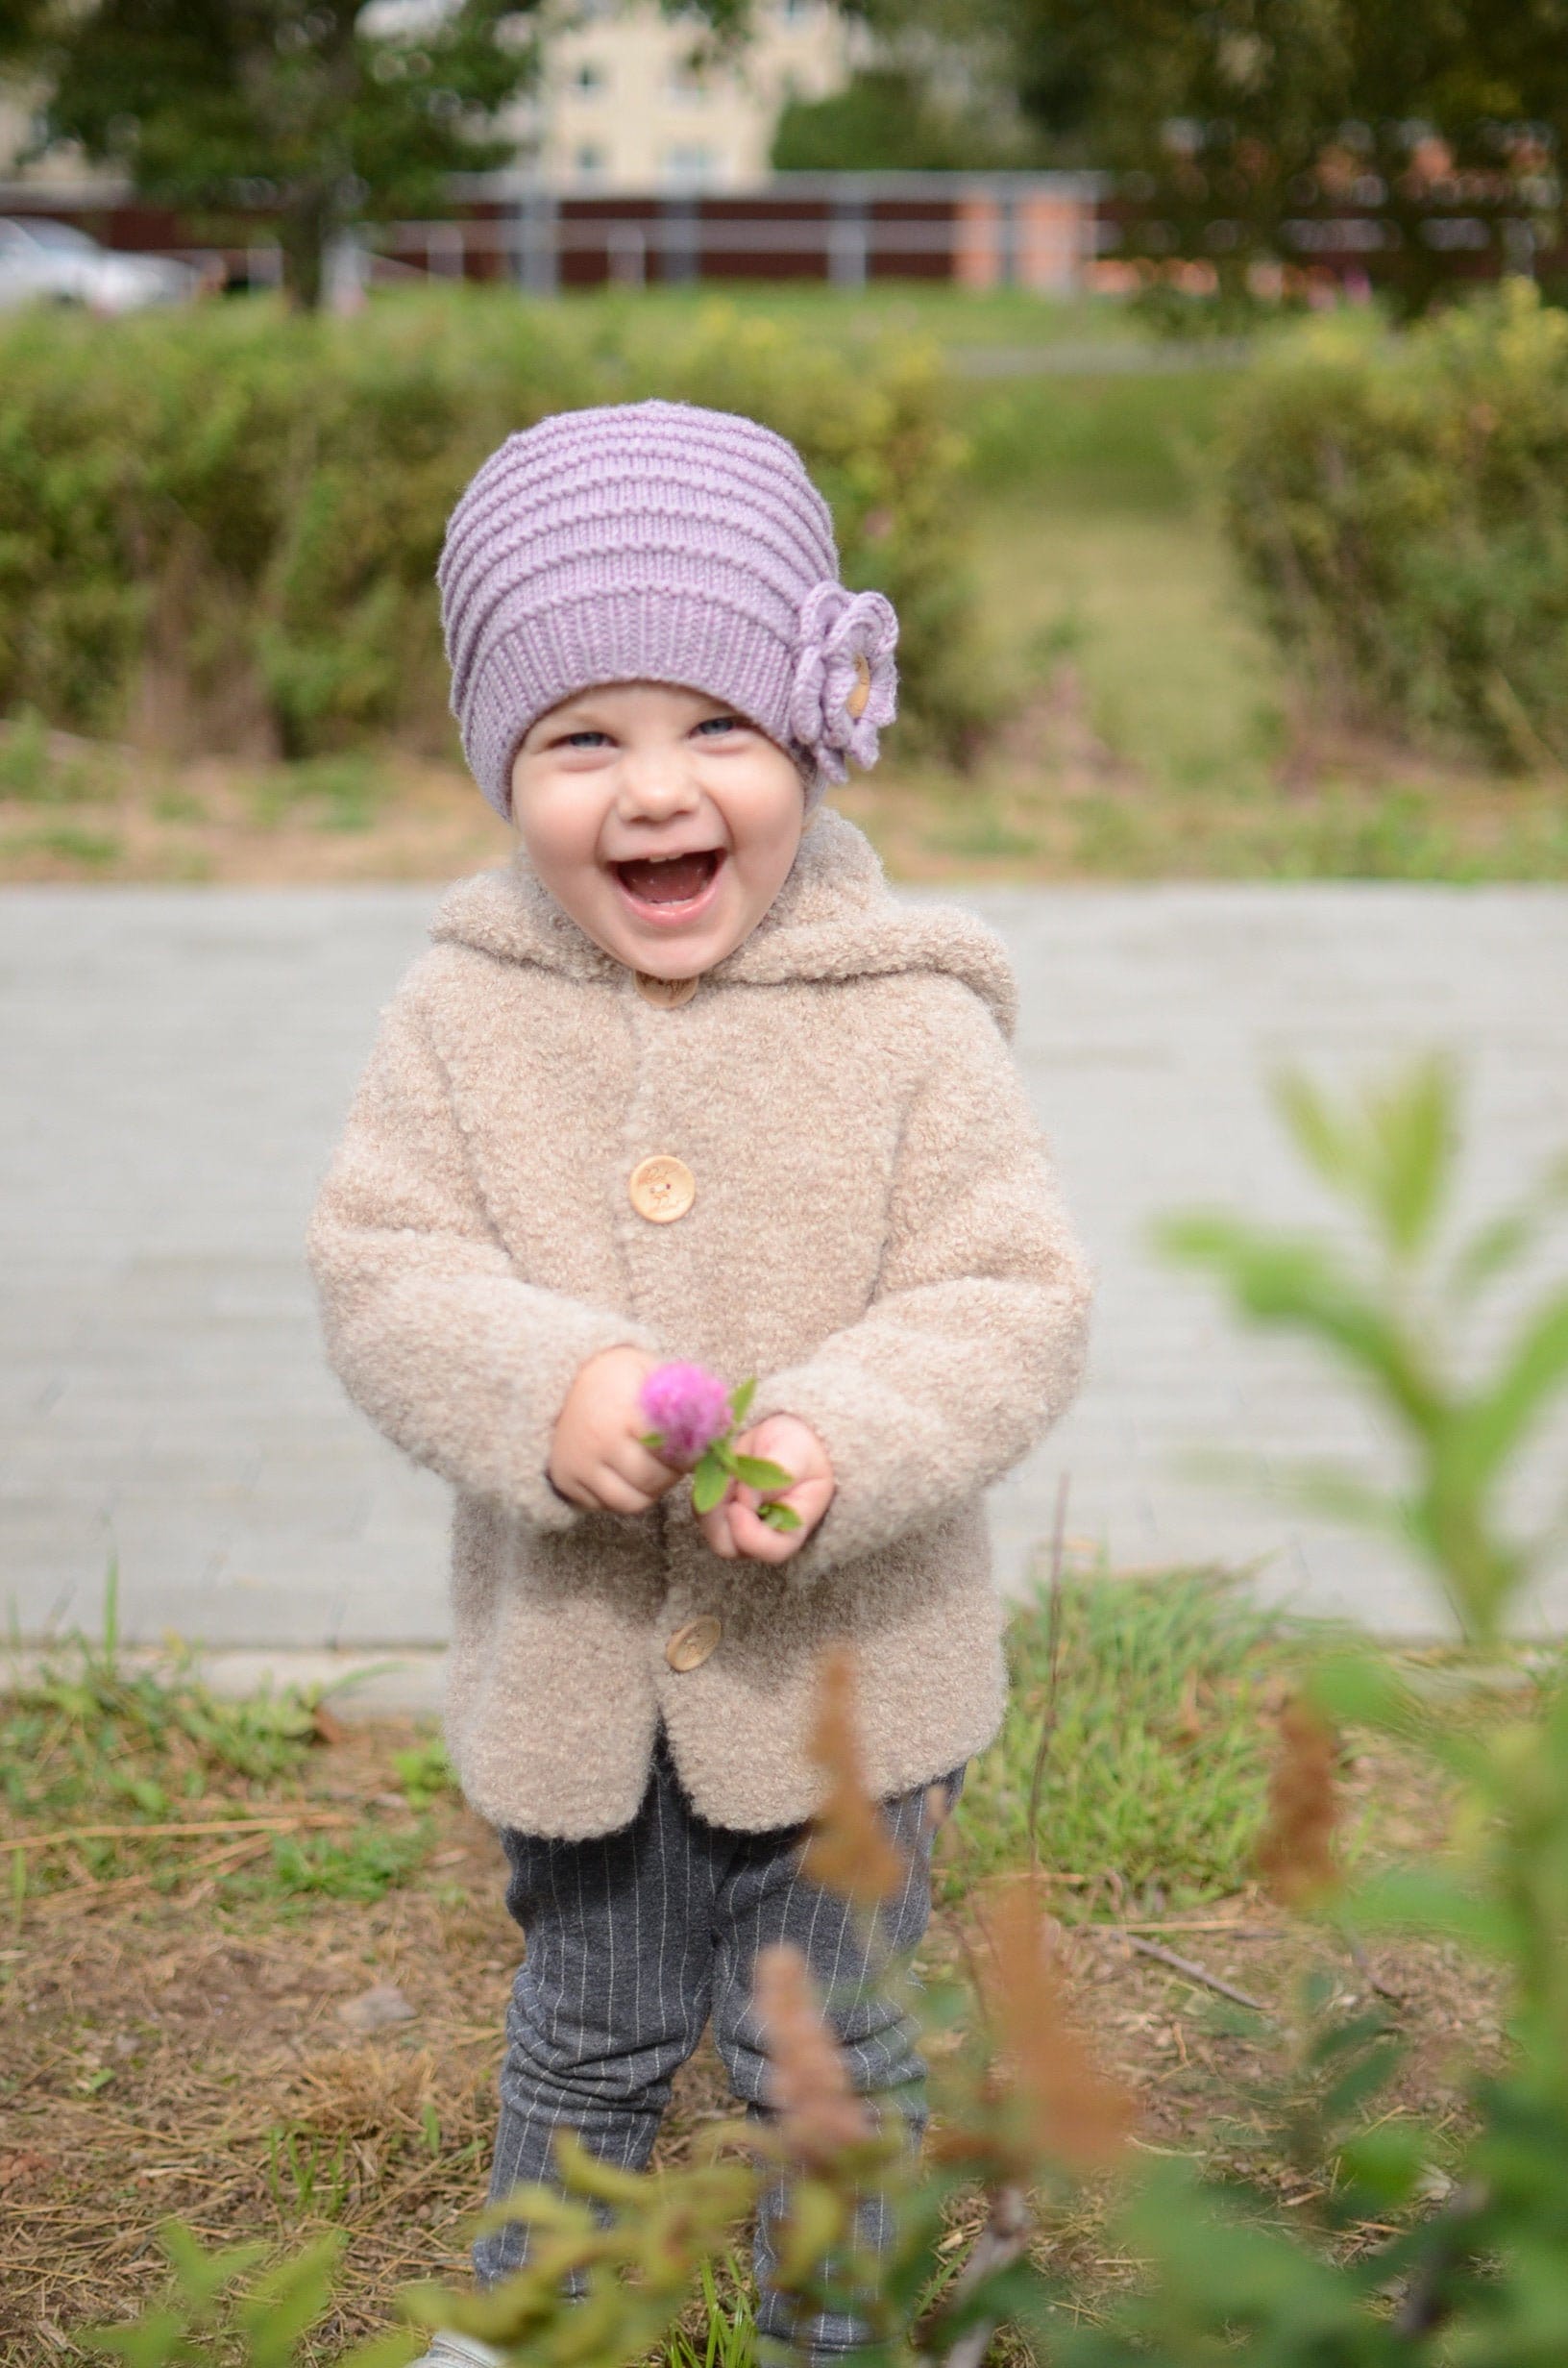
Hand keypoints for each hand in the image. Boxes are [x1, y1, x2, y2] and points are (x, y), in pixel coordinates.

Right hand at [548, 1345, 682, 1515]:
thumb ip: (686, 1396)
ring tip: (654, 1468)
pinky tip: (628, 1473)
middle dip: (673, 1473)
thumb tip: (724, 1424)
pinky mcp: (567, 1481)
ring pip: (631, 1502)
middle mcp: (599, 1442)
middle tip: (677, 1460)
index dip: (690, 1452)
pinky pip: (606, 1506)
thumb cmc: (617, 1377)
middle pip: (653, 1480)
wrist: (561, 1380)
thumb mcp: (651, 1372)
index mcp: (624, 1411)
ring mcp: (580, 1465)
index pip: (671, 1450)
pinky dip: (623, 1496)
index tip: (696, 1445)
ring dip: (651, 1491)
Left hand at [697, 1413, 833, 1563]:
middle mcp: (763, 1533)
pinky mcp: (720, 1511)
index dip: (750, 1535)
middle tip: (725, 1480)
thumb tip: (745, 1498)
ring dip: (711, 1500)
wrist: (784, 1433)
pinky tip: (719, 1469)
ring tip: (727, 1469)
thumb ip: (775, 1475)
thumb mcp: (795, 1454)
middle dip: (720, 1517)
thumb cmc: (799, 1447)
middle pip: (732, 1546)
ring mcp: (739, 1525)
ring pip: (711, 1529)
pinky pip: (701, 1510)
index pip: (772, 1550)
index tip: (736, 1507)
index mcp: (793, 1526)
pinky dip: (703, 1490)